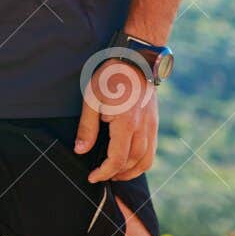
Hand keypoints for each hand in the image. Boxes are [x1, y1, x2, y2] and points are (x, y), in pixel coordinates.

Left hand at [75, 53, 158, 180]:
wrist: (135, 58)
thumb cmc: (111, 76)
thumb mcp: (92, 98)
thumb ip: (87, 127)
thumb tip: (81, 151)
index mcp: (127, 123)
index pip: (118, 160)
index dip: (104, 172)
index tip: (92, 176)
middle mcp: (143, 128)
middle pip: (133, 163)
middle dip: (116, 174)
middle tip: (101, 174)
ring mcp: (151, 126)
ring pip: (146, 160)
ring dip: (131, 172)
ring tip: (115, 173)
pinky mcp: (154, 122)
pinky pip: (152, 150)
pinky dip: (141, 162)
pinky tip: (129, 160)